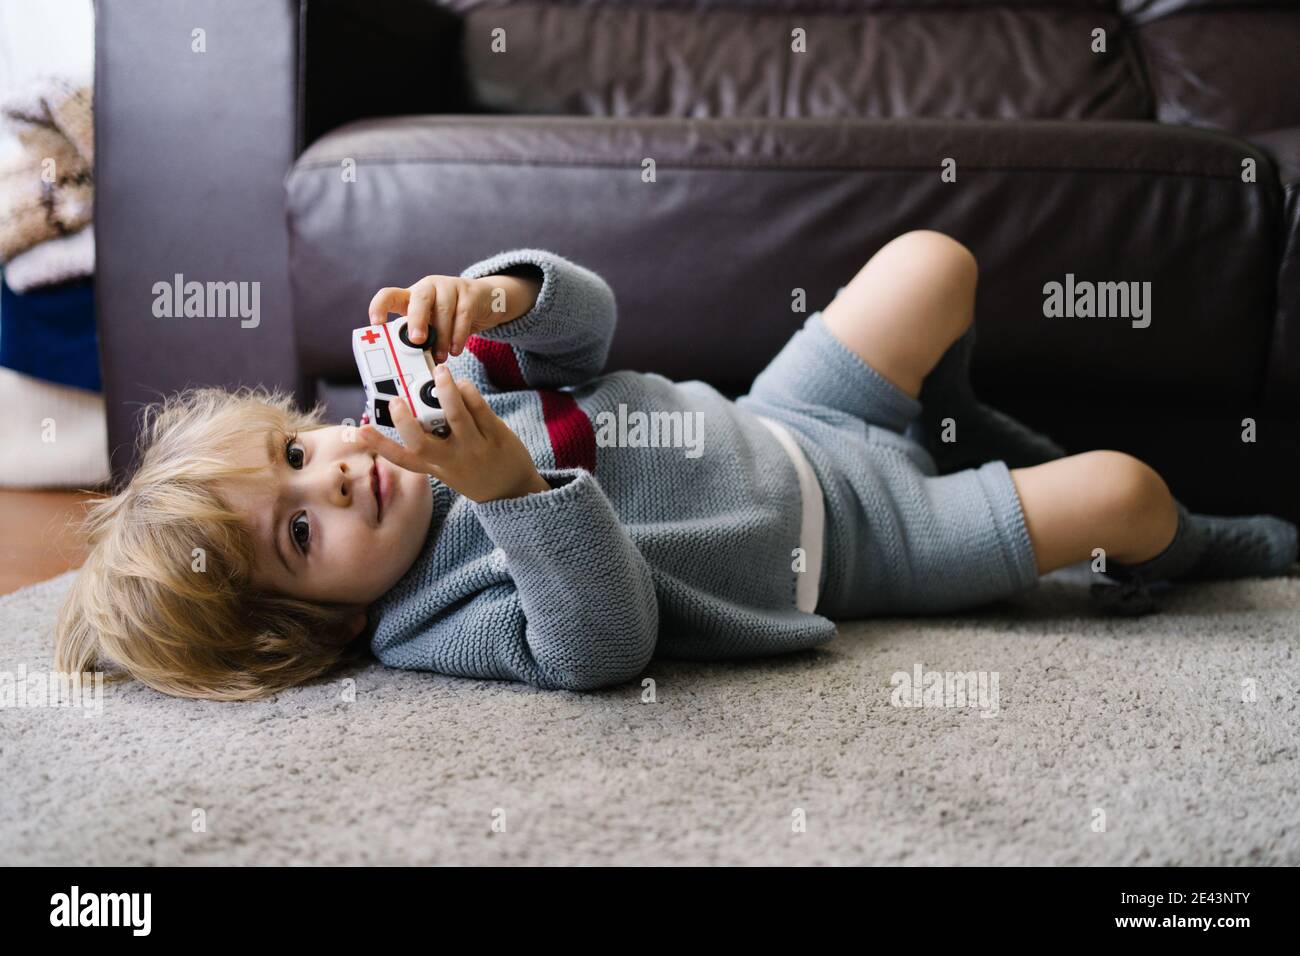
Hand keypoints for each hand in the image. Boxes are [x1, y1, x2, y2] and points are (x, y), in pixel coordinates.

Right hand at [357, 364, 549, 502]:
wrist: (514, 491)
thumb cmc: (475, 472)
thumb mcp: (448, 468)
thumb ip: (430, 445)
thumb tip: (411, 414)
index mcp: (436, 467)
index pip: (402, 459)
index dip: (380, 445)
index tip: (361, 430)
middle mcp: (452, 461)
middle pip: (421, 444)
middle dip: (406, 421)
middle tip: (397, 399)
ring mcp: (475, 449)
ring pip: (456, 417)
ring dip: (445, 391)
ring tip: (440, 372)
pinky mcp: (496, 437)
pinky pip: (480, 410)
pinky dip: (468, 393)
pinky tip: (461, 384)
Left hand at [367, 273, 527, 362]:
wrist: (484, 300)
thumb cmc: (450, 315)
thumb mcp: (431, 323)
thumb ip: (421, 337)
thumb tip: (409, 363)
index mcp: (412, 295)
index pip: (390, 295)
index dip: (380, 307)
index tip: (376, 324)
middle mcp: (429, 287)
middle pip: (420, 298)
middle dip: (417, 319)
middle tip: (417, 341)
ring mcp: (450, 287)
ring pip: (443, 310)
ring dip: (442, 336)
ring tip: (440, 356)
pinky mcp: (470, 293)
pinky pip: (463, 315)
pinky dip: (458, 336)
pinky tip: (456, 350)